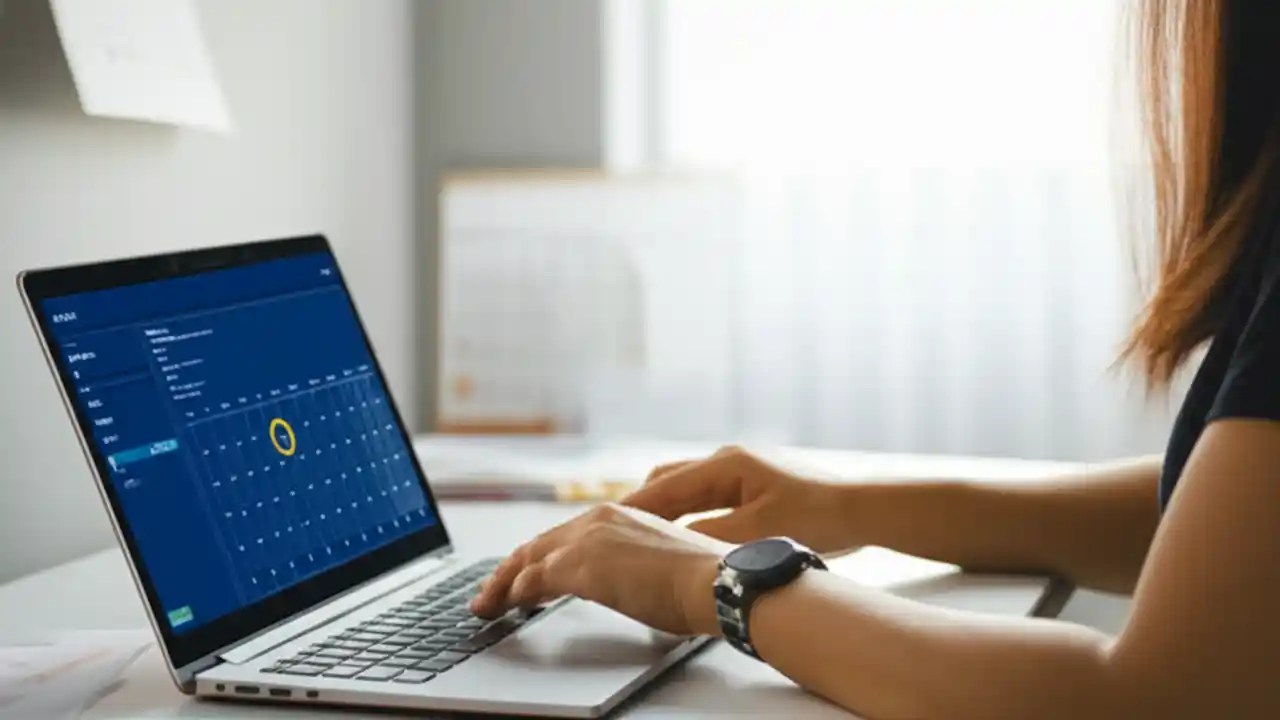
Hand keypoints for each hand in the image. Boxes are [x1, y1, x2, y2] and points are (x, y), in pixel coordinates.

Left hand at [470, 503, 731, 635]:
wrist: (716, 581)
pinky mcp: (581, 565)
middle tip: (492, 591)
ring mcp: (587, 540)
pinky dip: (512, 594)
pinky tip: (503, 607)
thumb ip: (630, 568)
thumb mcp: (656, 566)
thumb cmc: (700, 580)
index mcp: (618, 514)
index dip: (538, 557)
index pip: (563, 536)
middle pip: (538, 545)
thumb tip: (620, 585)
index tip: (523, 574)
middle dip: (511, 569)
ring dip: (503, 583)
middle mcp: (598, 519)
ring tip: (486, 604)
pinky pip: (532, 580)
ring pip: (527, 560)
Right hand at [624, 445, 858, 553]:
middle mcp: (729, 460)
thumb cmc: (817, 518)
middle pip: (669, 481)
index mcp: (726, 465)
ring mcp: (742, 470)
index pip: (664, 487)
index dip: (632, 508)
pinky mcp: (754, 484)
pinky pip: (707, 496)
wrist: (863, 509)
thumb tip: (669, 543)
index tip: (603, 524)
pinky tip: (684, 535)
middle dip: (642, 507)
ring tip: (642, 536)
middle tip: (615, 532)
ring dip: (665, 510)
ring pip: (687, 487)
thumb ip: (708, 536)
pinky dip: (688, 512)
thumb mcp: (757, 533)